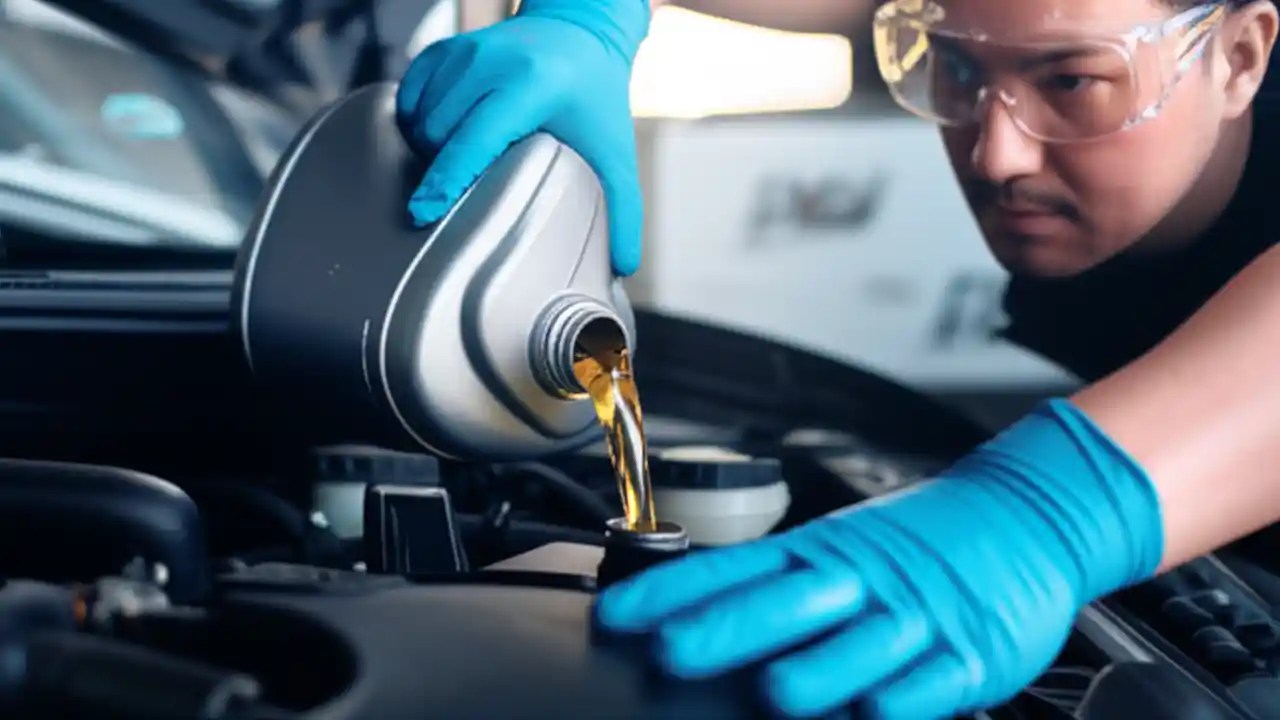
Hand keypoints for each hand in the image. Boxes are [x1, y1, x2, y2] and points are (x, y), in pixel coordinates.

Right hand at [396, 0, 650, 275]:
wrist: (581, 31)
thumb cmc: (595, 96)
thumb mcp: (616, 153)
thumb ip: (624, 210)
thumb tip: (622, 267)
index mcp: (533, 85)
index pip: (475, 138)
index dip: (446, 180)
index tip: (422, 213)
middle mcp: (493, 62)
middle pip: (439, 131)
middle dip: (440, 169)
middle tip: (461, 193)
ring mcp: (466, 51)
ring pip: (420, 114)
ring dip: (426, 148)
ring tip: (454, 166)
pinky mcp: (447, 48)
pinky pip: (410, 93)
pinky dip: (415, 120)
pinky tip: (438, 139)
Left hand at [594, 399, 1164, 719]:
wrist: (1029, 512)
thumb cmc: (921, 539)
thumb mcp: (843, 544)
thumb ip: (775, 581)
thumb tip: (691, 609)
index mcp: (822, 550)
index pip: (734, 569)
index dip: (674, 593)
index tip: (619, 616)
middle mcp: (860, 580)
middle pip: (786, 603)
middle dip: (728, 630)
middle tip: (673, 651)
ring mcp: (915, 616)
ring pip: (860, 645)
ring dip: (818, 669)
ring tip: (775, 691)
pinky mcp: (970, 652)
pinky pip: (935, 680)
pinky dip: (907, 697)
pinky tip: (879, 712)